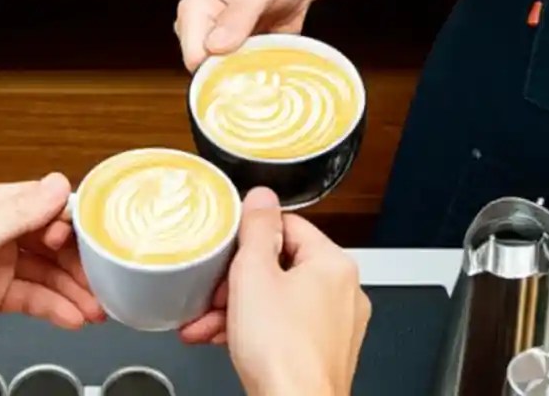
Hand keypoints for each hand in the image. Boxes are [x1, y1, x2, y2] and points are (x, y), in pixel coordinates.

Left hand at [0, 174, 104, 358]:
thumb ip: (20, 213)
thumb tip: (58, 184)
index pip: (48, 206)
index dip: (73, 226)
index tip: (91, 244)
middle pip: (54, 243)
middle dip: (80, 263)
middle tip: (102, 282)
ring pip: (48, 273)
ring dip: (73, 290)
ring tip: (94, 308)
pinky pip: (34, 298)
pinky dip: (54, 307)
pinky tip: (70, 318)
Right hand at [175, 0, 315, 71]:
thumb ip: (240, 14)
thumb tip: (216, 47)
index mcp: (195, 10)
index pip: (194, 55)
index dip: (216, 70)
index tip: (248, 70)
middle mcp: (204, 31)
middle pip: (208, 72)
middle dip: (235, 77)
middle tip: (266, 67)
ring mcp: (223, 45)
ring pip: (228, 78)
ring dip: (251, 79)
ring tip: (274, 65)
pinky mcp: (243, 55)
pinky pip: (248, 76)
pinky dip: (262, 76)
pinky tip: (278, 67)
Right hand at [181, 189, 370, 395]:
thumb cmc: (282, 352)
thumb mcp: (254, 275)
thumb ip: (256, 230)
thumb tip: (261, 196)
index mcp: (334, 264)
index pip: (290, 225)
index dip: (252, 235)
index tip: (229, 246)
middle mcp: (343, 292)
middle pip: (281, 267)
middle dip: (236, 282)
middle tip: (212, 292)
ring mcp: (335, 326)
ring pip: (278, 301)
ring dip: (237, 309)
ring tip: (205, 323)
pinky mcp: (322, 352)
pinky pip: (284, 328)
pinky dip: (254, 331)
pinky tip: (221, 340)